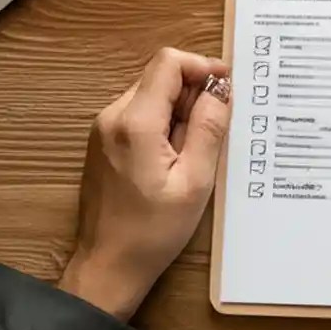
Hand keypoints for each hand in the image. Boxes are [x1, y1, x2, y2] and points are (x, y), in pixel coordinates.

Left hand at [57, 48, 231, 319]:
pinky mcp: (103, 142)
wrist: (107, 266)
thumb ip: (208, 128)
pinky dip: (163, 122)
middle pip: (159, 76)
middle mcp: (112, 116)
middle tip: (217, 126)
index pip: (169, 62)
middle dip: (193, 91)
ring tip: (197, 148)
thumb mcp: (195, 181)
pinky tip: (177, 155)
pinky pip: (139, 113)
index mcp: (135, 122)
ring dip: (180, 108)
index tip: (227, 88)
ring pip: (150, 93)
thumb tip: (220, 88)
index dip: (203, 66)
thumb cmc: (153, 231)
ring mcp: (103, 128)